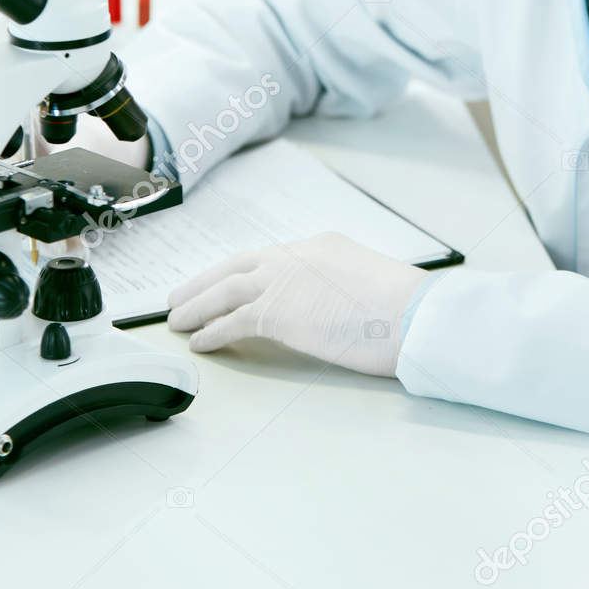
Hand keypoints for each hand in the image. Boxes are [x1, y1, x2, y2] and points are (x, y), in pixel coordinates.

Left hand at [166, 232, 426, 375]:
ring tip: (177, 320)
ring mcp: (283, 281)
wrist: (412, 314)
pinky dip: (211, 331)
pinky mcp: (275, 313)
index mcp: (321, 246)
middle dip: (205, 281)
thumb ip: (341, 290)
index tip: (225, 284)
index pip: (270, 258)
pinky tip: (200, 342)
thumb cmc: (405, 307)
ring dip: (197, 305)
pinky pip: (231, 321)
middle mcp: (296, 256)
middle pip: (236, 265)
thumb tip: (334, 309)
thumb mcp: (369, 284)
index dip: (242, 272)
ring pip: (224, 290)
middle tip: (181, 296)